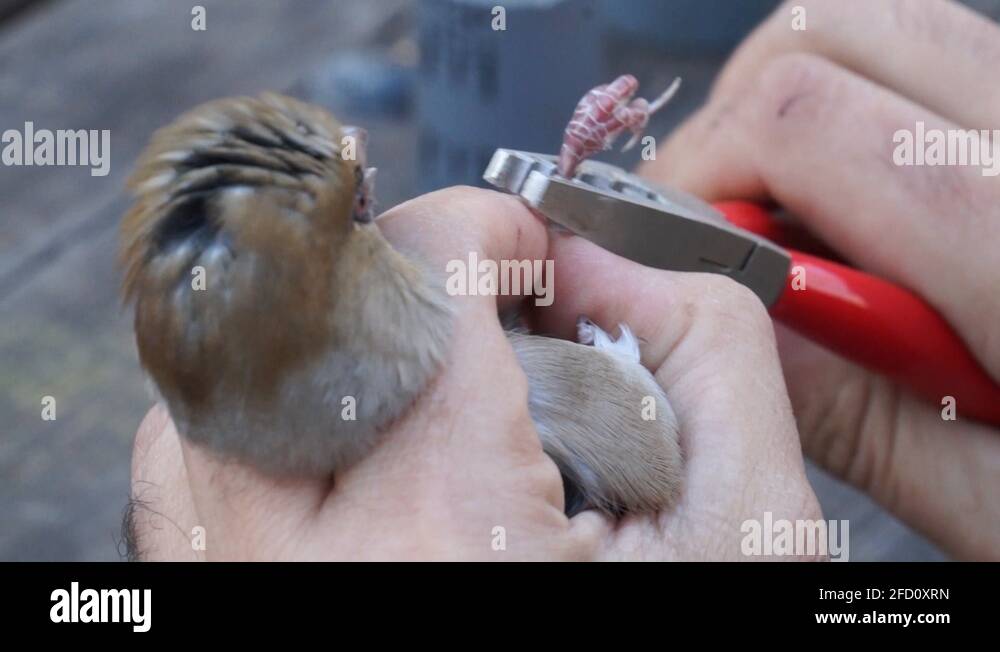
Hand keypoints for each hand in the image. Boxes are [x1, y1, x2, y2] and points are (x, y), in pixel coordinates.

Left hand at [128, 186, 820, 559]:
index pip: (415, 274)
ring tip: (415, 391)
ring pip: (219, 388)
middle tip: (471, 323)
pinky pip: (185, 467)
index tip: (522, 252)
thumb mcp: (741, 532)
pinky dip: (265, 426)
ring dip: (323, 354)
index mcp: (446, 528)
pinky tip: (346, 446)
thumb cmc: (660, 650)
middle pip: (295, 317)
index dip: (480, 230)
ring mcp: (238, 582)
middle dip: (398, 285)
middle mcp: (304, 563)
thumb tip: (606, 261)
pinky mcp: (217, 594)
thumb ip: (703, 355)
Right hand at [640, 0, 999, 558]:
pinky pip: (939, 54)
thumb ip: (851, 409)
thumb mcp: (995, 503)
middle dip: (738, 118)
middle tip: (733, 225)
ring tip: (805, 213)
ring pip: (885, 22)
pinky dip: (867, 104)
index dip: (699, 173)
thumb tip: (727, 314)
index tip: (677, 248)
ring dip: (801, 103)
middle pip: (831, 27)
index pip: (804, 119)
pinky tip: (879, 201)